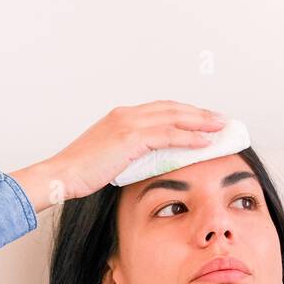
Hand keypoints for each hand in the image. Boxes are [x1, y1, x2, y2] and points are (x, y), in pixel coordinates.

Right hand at [10, 101, 225, 211]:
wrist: (61, 175)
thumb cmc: (78, 173)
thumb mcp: (107, 159)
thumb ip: (128, 154)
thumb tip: (145, 163)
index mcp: (120, 117)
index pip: (161, 110)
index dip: (184, 113)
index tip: (202, 120)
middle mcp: (126, 114)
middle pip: (173, 109)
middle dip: (199, 113)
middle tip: (221, 120)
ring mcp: (128, 123)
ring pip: (175, 118)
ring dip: (201, 122)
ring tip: (221, 128)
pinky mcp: (131, 138)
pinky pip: (168, 134)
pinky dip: (190, 136)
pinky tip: (205, 142)